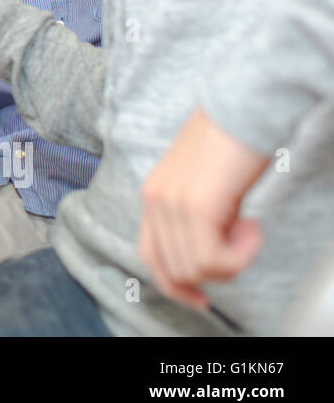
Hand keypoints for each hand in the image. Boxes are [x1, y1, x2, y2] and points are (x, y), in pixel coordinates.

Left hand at [137, 108, 268, 308]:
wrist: (244, 105)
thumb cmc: (232, 141)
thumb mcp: (203, 184)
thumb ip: (196, 215)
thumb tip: (208, 255)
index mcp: (153, 194)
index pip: (149, 257)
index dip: (175, 285)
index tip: (201, 297)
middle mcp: (154, 199)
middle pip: (174, 270)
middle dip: (215, 270)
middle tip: (244, 243)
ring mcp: (171, 202)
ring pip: (196, 269)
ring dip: (232, 260)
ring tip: (249, 227)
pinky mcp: (195, 206)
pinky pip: (214, 259)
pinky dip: (241, 254)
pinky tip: (253, 225)